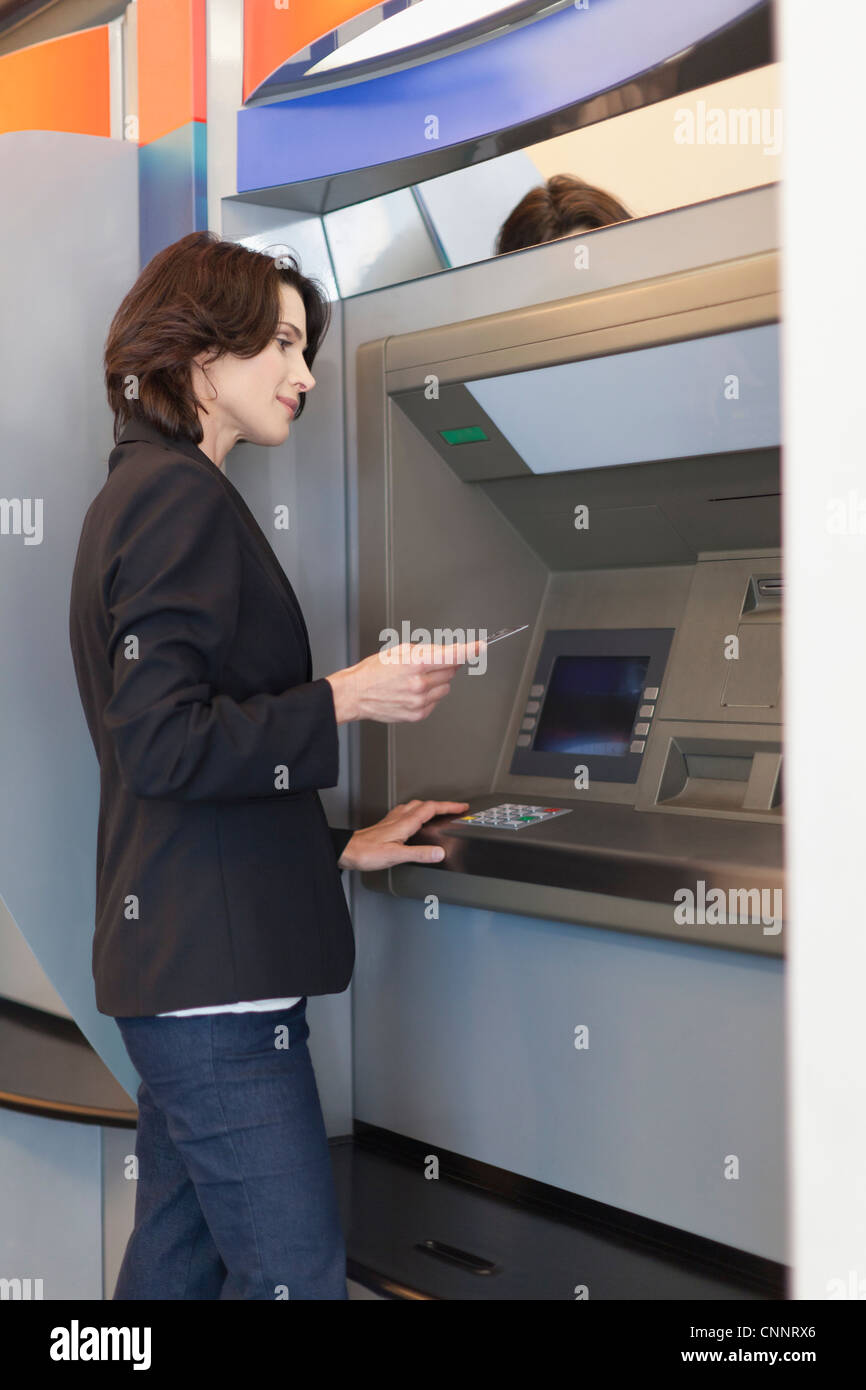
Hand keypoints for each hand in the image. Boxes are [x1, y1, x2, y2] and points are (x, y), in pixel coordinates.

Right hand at [326, 639, 485, 724]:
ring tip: (415, 680)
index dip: (469, 650)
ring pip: (445, 687)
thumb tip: (448, 652)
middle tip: (426, 665)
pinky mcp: (418, 713)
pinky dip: (429, 695)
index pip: (452, 655)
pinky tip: (412, 692)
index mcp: (416, 663)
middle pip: (451, 671)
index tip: (481, 647)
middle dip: (445, 665)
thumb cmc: (374, 671)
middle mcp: (420, 683)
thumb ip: (427, 651)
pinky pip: (436, 701)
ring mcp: (420, 701)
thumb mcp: (400, 651)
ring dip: (437, 681)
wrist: (357, 693)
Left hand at [337, 799, 468, 870]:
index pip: (432, 808)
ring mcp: (392, 819)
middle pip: (425, 804)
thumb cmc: (367, 852)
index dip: (448, 806)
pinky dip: (416, 811)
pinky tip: (413, 818)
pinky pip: (405, 811)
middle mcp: (399, 818)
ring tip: (438, 810)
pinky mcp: (386, 824)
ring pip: (415, 806)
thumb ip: (420, 854)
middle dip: (442, 805)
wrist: (348, 850)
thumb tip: (440, 852)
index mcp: (405, 823)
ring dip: (429, 806)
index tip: (461, 807)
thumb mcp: (397, 856)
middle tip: (454, 808)